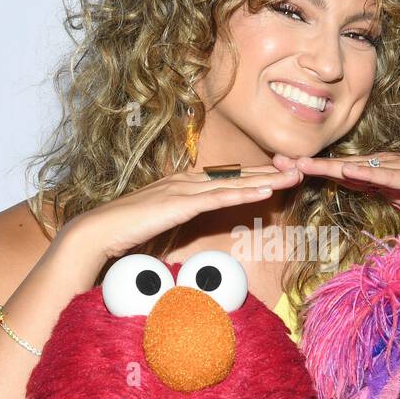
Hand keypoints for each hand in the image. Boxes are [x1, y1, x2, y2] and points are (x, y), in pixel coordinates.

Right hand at [56, 163, 302, 262]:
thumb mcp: (161, 220)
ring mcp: (184, 189)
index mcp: (183, 183)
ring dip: (267, 179)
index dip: (255, 174)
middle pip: (236, 174)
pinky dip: (244, 193)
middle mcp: (186, 180)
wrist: (99, 231)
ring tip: (294, 175)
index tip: (280, 174)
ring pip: (234, 182)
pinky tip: (266, 191)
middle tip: (300, 167)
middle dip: (270, 170)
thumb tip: (191, 220)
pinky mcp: (181, 203)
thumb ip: (179, 215)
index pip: (226, 177)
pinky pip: (219, 198)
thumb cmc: (126, 231)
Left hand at [271, 152, 399, 215]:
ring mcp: (393, 169)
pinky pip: (383, 175)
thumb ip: (370, 188)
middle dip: (307, 165)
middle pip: (336, 166)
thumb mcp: (390, 193)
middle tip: (278, 161)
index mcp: (372, 171)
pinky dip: (363, 173)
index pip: (335, 171)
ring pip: (354, 167)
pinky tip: (346, 171)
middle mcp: (378, 165)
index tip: (281, 169)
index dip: (309, 170)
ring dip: (327, 167)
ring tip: (302, 165)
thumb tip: (348, 183)